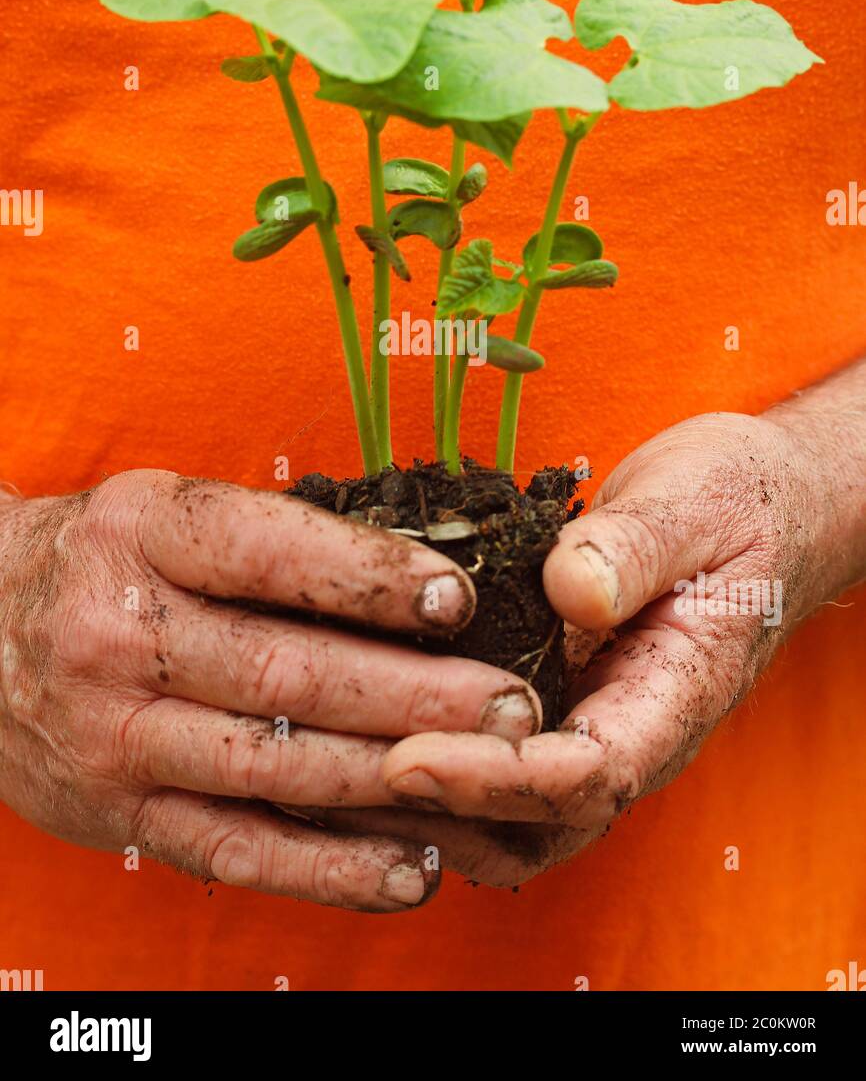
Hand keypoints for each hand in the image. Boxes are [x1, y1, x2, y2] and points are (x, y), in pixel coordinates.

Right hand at [0, 469, 541, 909]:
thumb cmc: (106, 560)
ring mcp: (118, 736)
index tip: (459, 597)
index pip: (268, 554)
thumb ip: (272, 539)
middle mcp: (122, 637)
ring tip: (487, 775)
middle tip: (511, 702)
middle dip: (412, 692)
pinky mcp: (123, 816)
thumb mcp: (165, 511)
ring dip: (390, 779)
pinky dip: (328, 870)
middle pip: (284, 671)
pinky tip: (409, 870)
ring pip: (271, 767)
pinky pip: (237, 851)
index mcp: (143, 536)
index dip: (369, 577)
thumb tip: (423, 569)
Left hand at [313, 407, 861, 884]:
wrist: (759, 511)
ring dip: (422, 812)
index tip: (406, 756)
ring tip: (328, 770)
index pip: (589, 774)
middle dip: (436, 812)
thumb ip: (637, 549)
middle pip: (538, 826)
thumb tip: (572, 592)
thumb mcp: (696, 505)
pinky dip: (428, 771)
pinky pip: (493, 765)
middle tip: (336, 773)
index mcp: (675, 693)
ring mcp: (591, 724)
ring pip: (509, 820)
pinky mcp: (556, 702)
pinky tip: (358, 731)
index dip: (494, 778)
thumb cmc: (736, 503)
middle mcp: (630, 730)